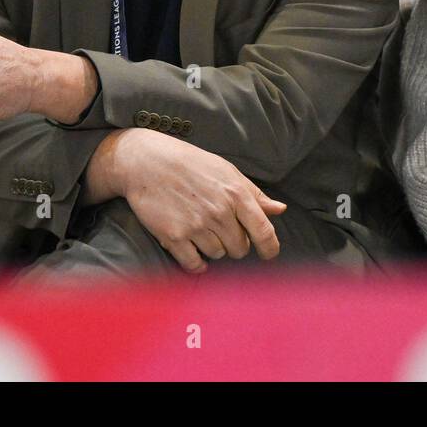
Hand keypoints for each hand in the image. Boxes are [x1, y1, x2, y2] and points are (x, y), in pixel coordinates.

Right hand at [86, 128, 286, 273]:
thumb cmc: (191, 164)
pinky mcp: (174, 237)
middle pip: (240, 249)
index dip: (270, 248)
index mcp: (236, 194)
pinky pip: (194, 264)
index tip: (269, 255)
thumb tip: (280, 210)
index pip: (263, 231)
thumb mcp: (227, 171)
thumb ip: (254, 194)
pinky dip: (197, 264)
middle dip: (235, 244)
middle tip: (222, 230)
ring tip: (201, 229)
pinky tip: (195, 253)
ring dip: (213, 248)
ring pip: (218, 255)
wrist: (146, 162)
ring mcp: (196, 225)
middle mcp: (219, 212)